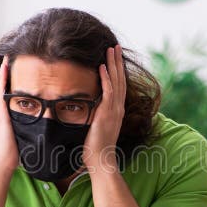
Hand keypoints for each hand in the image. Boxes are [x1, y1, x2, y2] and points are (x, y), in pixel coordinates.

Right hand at [0, 55, 19, 174]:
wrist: (3, 163)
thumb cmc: (14, 154)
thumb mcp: (22, 137)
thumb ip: (27, 130)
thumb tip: (42, 129)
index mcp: (3, 117)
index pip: (6, 96)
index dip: (9, 83)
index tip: (15, 71)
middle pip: (1, 87)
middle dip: (5, 73)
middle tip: (10, 57)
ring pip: (0, 86)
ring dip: (4, 72)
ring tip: (8, 57)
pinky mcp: (0, 113)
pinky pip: (1, 91)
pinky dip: (3, 79)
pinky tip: (7, 67)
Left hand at [83, 45, 125, 171]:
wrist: (101, 160)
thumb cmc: (96, 148)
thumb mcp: (97, 128)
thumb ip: (95, 116)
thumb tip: (87, 110)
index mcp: (117, 111)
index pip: (118, 86)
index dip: (117, 71)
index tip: (114, 58)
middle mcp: (118, 108)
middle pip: (119, 79)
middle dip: (117, 62)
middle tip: (114, 46)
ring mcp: (114, 110)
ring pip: (115, 82)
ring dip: (113, 64)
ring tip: (110, 50)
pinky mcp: (107, 113)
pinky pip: (108, 92)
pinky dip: (106, 78)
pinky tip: (103, 66)